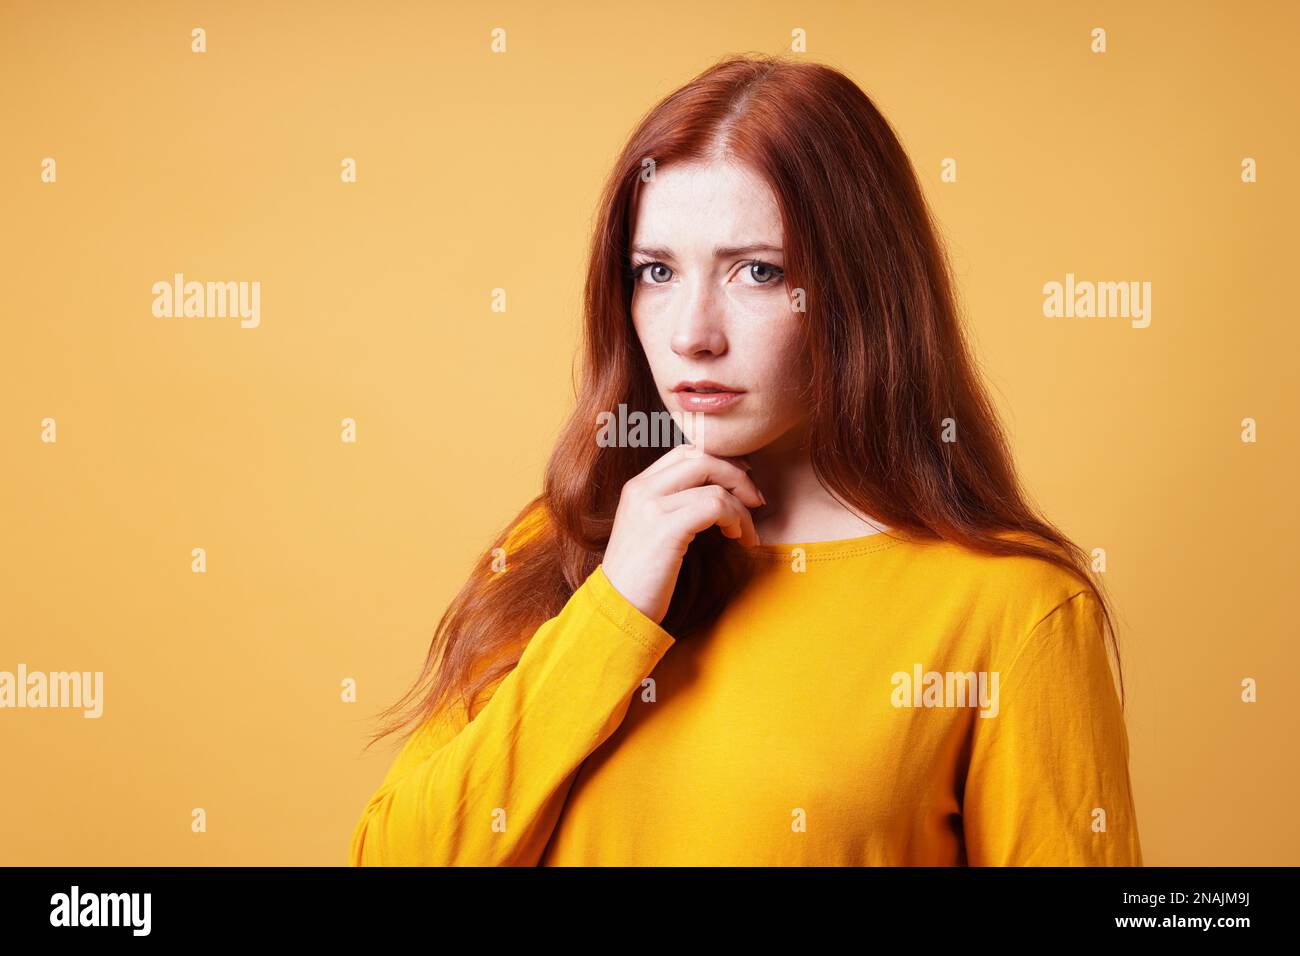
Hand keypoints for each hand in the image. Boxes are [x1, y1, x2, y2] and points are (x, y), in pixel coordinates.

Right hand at [600, 443, 764, 624]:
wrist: (619, 608)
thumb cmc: (642, 576)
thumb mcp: (652, 529)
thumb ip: (675, 505)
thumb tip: (719, 490)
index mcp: (638, 485)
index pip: (687, 451)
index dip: (722, 462)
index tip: (742, 484)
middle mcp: (642, 488)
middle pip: (703, 457)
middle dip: (738, 476)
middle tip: (755, 502)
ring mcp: (651, 506)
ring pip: (714, 483)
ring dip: (741, 508)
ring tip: (744, 532)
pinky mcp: (665, 528)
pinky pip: (715, 506)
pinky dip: (735, 519)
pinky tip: (737, 537)